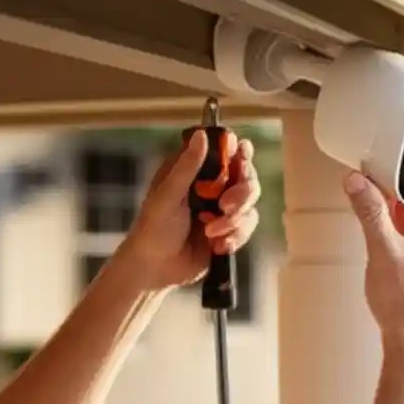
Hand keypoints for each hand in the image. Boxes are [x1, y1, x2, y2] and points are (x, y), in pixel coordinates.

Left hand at [115, 129, 261, 290]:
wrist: (156, 269)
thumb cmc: (153, 229)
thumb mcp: (168, 195)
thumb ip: (187, 166)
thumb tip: (201, 134)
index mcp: (194, 171)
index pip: (224, 152)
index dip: (238, 151)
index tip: (242, 155)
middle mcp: (212, 186)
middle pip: (246, 176)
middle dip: (241, 193)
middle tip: (225, 206)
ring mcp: (222, 209)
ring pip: (250, 203)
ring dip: (235, 220)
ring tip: (211, 233)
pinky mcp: (230, 230)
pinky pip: (247, 226)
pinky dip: (235, 237)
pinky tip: (217, 246)